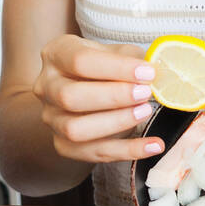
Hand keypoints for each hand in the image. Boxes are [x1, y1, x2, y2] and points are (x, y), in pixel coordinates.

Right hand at [32, 35, 164, 165]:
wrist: (84, 88)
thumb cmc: (104, 66)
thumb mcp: (117, 52)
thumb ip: (134, 59)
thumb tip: (158, 74)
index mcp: (56, 54)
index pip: (80, 61)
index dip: (116, 68)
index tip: (148, 72)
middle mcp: (46, 87)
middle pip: (70, 97)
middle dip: (113, 97)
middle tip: (145, 93)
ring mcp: (51, 118)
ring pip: (75, 129)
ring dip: (116, 122)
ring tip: (145, 111)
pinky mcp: (63, 144)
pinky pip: (93, 153)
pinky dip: (128, 151)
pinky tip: (155, 145)